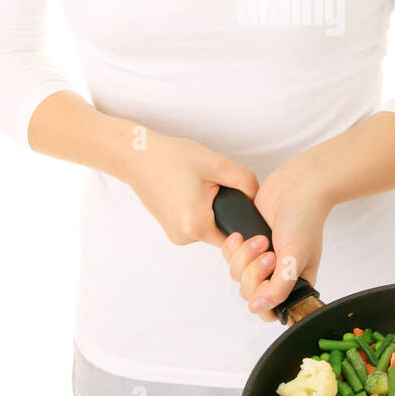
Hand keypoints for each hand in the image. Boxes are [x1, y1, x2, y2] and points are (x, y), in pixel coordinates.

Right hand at [120, 130, 259, 249]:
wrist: (137, 156)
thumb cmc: (172, 157)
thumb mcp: (216, 163)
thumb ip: (245, 182)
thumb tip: (257, 200)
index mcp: (197, 225)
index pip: (236, 238)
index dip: (244, 222)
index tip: (244, 205)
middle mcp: (184, 237)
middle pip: (222, 233)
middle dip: (226, 212)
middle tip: (217, 187)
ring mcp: (175, 236)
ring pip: (209, 229)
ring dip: (212, 211)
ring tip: (201, 187)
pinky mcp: (170, 229)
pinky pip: (196, 225)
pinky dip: (199, 211)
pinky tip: (191, 192)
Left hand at [220, 158, 333, 322]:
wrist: (298, 185)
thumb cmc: (305, 218)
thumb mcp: (296, 257)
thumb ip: (279, 287)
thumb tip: (259, 308)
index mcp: (295, 283)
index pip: (272, 311)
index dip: (265, 301)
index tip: (268, 281)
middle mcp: (277, 274)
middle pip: (251, 293)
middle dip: (254, 272)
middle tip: (268, 253)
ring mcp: (260, 259)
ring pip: (238, 275)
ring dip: (244, 257)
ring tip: (260, 238)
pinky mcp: (246, 243)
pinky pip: (230, 257)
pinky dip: (232, 247)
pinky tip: (242, 234)